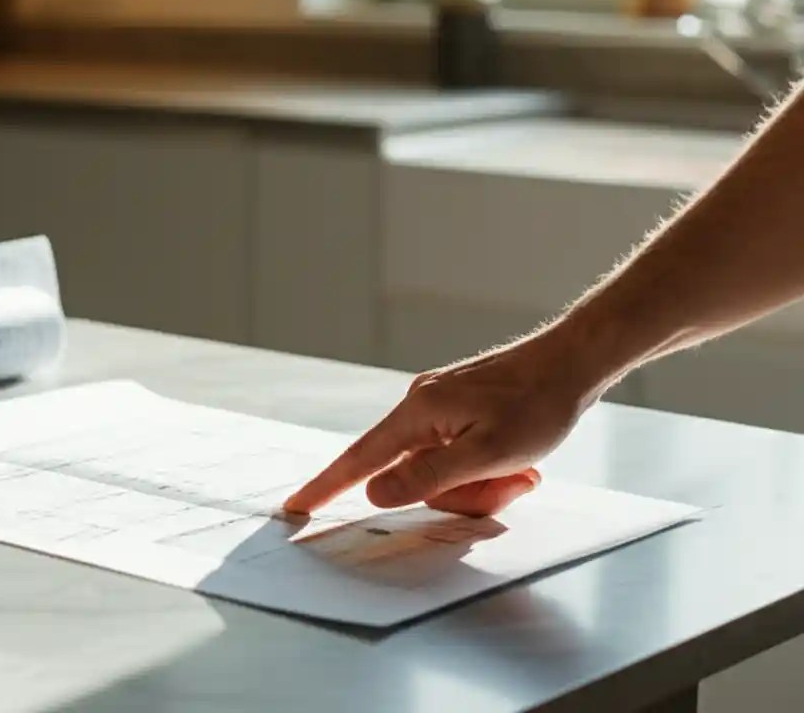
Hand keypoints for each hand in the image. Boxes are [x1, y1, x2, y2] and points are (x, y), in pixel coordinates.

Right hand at [283, 333, 597, 516]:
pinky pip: (456, 454)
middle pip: (413, 476)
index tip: (296, 507)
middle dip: (458, 494)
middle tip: (509, 484)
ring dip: (479, 482)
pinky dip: (483, 468)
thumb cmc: (537, 406)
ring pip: (440, 469)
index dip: (327, 487)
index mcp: (418, 414)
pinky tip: (517, 459)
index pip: (359, 460)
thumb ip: (427, 476)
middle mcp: (419, 406)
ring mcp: (439, 406)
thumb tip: (373, 493)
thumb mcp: (487, 453)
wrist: (574, 361)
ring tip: (521, 470)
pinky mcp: (458, 409)